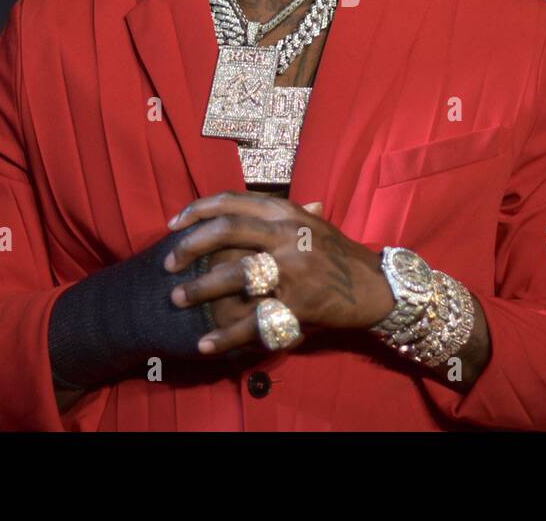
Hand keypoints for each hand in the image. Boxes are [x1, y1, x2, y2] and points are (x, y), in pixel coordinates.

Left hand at [164, 191, 396, 354]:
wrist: (377, 286)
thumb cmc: (337, 254)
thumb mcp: (309, 224)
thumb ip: (274, 215)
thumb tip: (231, 207)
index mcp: (287, 212)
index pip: (232, 201)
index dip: (197, 210)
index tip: (174, 224)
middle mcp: (289, 234)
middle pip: (227, 230)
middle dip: (190, 247)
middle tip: (169, 264)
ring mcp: (295, 268)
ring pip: (236, 274)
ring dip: (201, 289)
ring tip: (177, 299)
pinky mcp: (300, 303)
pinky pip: (256, 321)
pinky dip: (227, 336)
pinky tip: (206, 345)